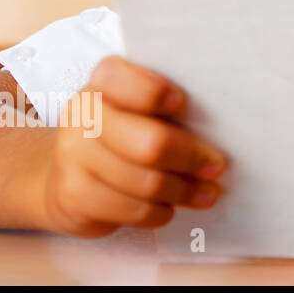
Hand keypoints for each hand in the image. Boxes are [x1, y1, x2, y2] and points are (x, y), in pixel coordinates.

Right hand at [38, 55, 226, 237]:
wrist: (68, 173)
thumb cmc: (126, 131)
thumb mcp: (143, 108)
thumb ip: (172, 108)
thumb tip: (224, 132)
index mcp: (105, 81)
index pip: (122, 79)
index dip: (153, 93)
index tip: (183, 105)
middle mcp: (83, 114)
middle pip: (149, 143)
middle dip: (192, 159)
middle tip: (218, 167)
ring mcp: (72, 155)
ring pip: (145, 183)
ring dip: (184, 192)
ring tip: (207, 193)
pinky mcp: (73, 195)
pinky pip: (130, 210)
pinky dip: (158, 213)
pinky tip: (170, 209)